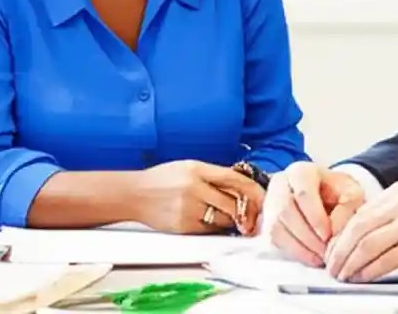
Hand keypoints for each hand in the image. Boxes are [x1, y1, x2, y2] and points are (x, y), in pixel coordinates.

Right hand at [128, 160, 264, 234]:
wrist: (134, 194)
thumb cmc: (162, 179)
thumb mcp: (188, 167)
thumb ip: (213, 175)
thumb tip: (242, 187)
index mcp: (197, 169)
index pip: (235, 180)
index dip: (254, 190)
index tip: (262, 198)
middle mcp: (194, 188)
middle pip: (234, 203)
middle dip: (247, 212)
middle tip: (253, 216)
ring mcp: (188, 208)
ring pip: (224, 220)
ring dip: (232, 221)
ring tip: (231, 218)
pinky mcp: (184, 226)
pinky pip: (210, 230)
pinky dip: (216, 228)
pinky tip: (212, 222)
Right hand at [266, 162, 364, 266]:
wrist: (325, 197)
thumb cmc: (337, 193)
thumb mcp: (351, 193)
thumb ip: (348, 207)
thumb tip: (334, 230)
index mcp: (301, 172)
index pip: (303, 193)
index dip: (315, 217)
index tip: (328, 235)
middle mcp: (280, 184)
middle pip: (286, 211)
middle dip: (308, 236)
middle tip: (326, 251)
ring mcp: (271, 203)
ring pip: (277, 227)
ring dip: (300, 247)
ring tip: (321, 257)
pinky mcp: (267, 222)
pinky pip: (274, 240)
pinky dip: (294, 252)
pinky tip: (311, 257)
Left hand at [325, 181, 397, 282]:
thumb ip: (392, 215)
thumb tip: (363, 236)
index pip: (360, 213)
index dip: (342, 234)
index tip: (333, 249)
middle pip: (358, 227)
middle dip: (339, 249)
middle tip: (331, 265)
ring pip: (367, 244)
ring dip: (350, 262)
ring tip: (343, 274)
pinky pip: (385, 259)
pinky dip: (369, 270)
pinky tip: (363, 277)